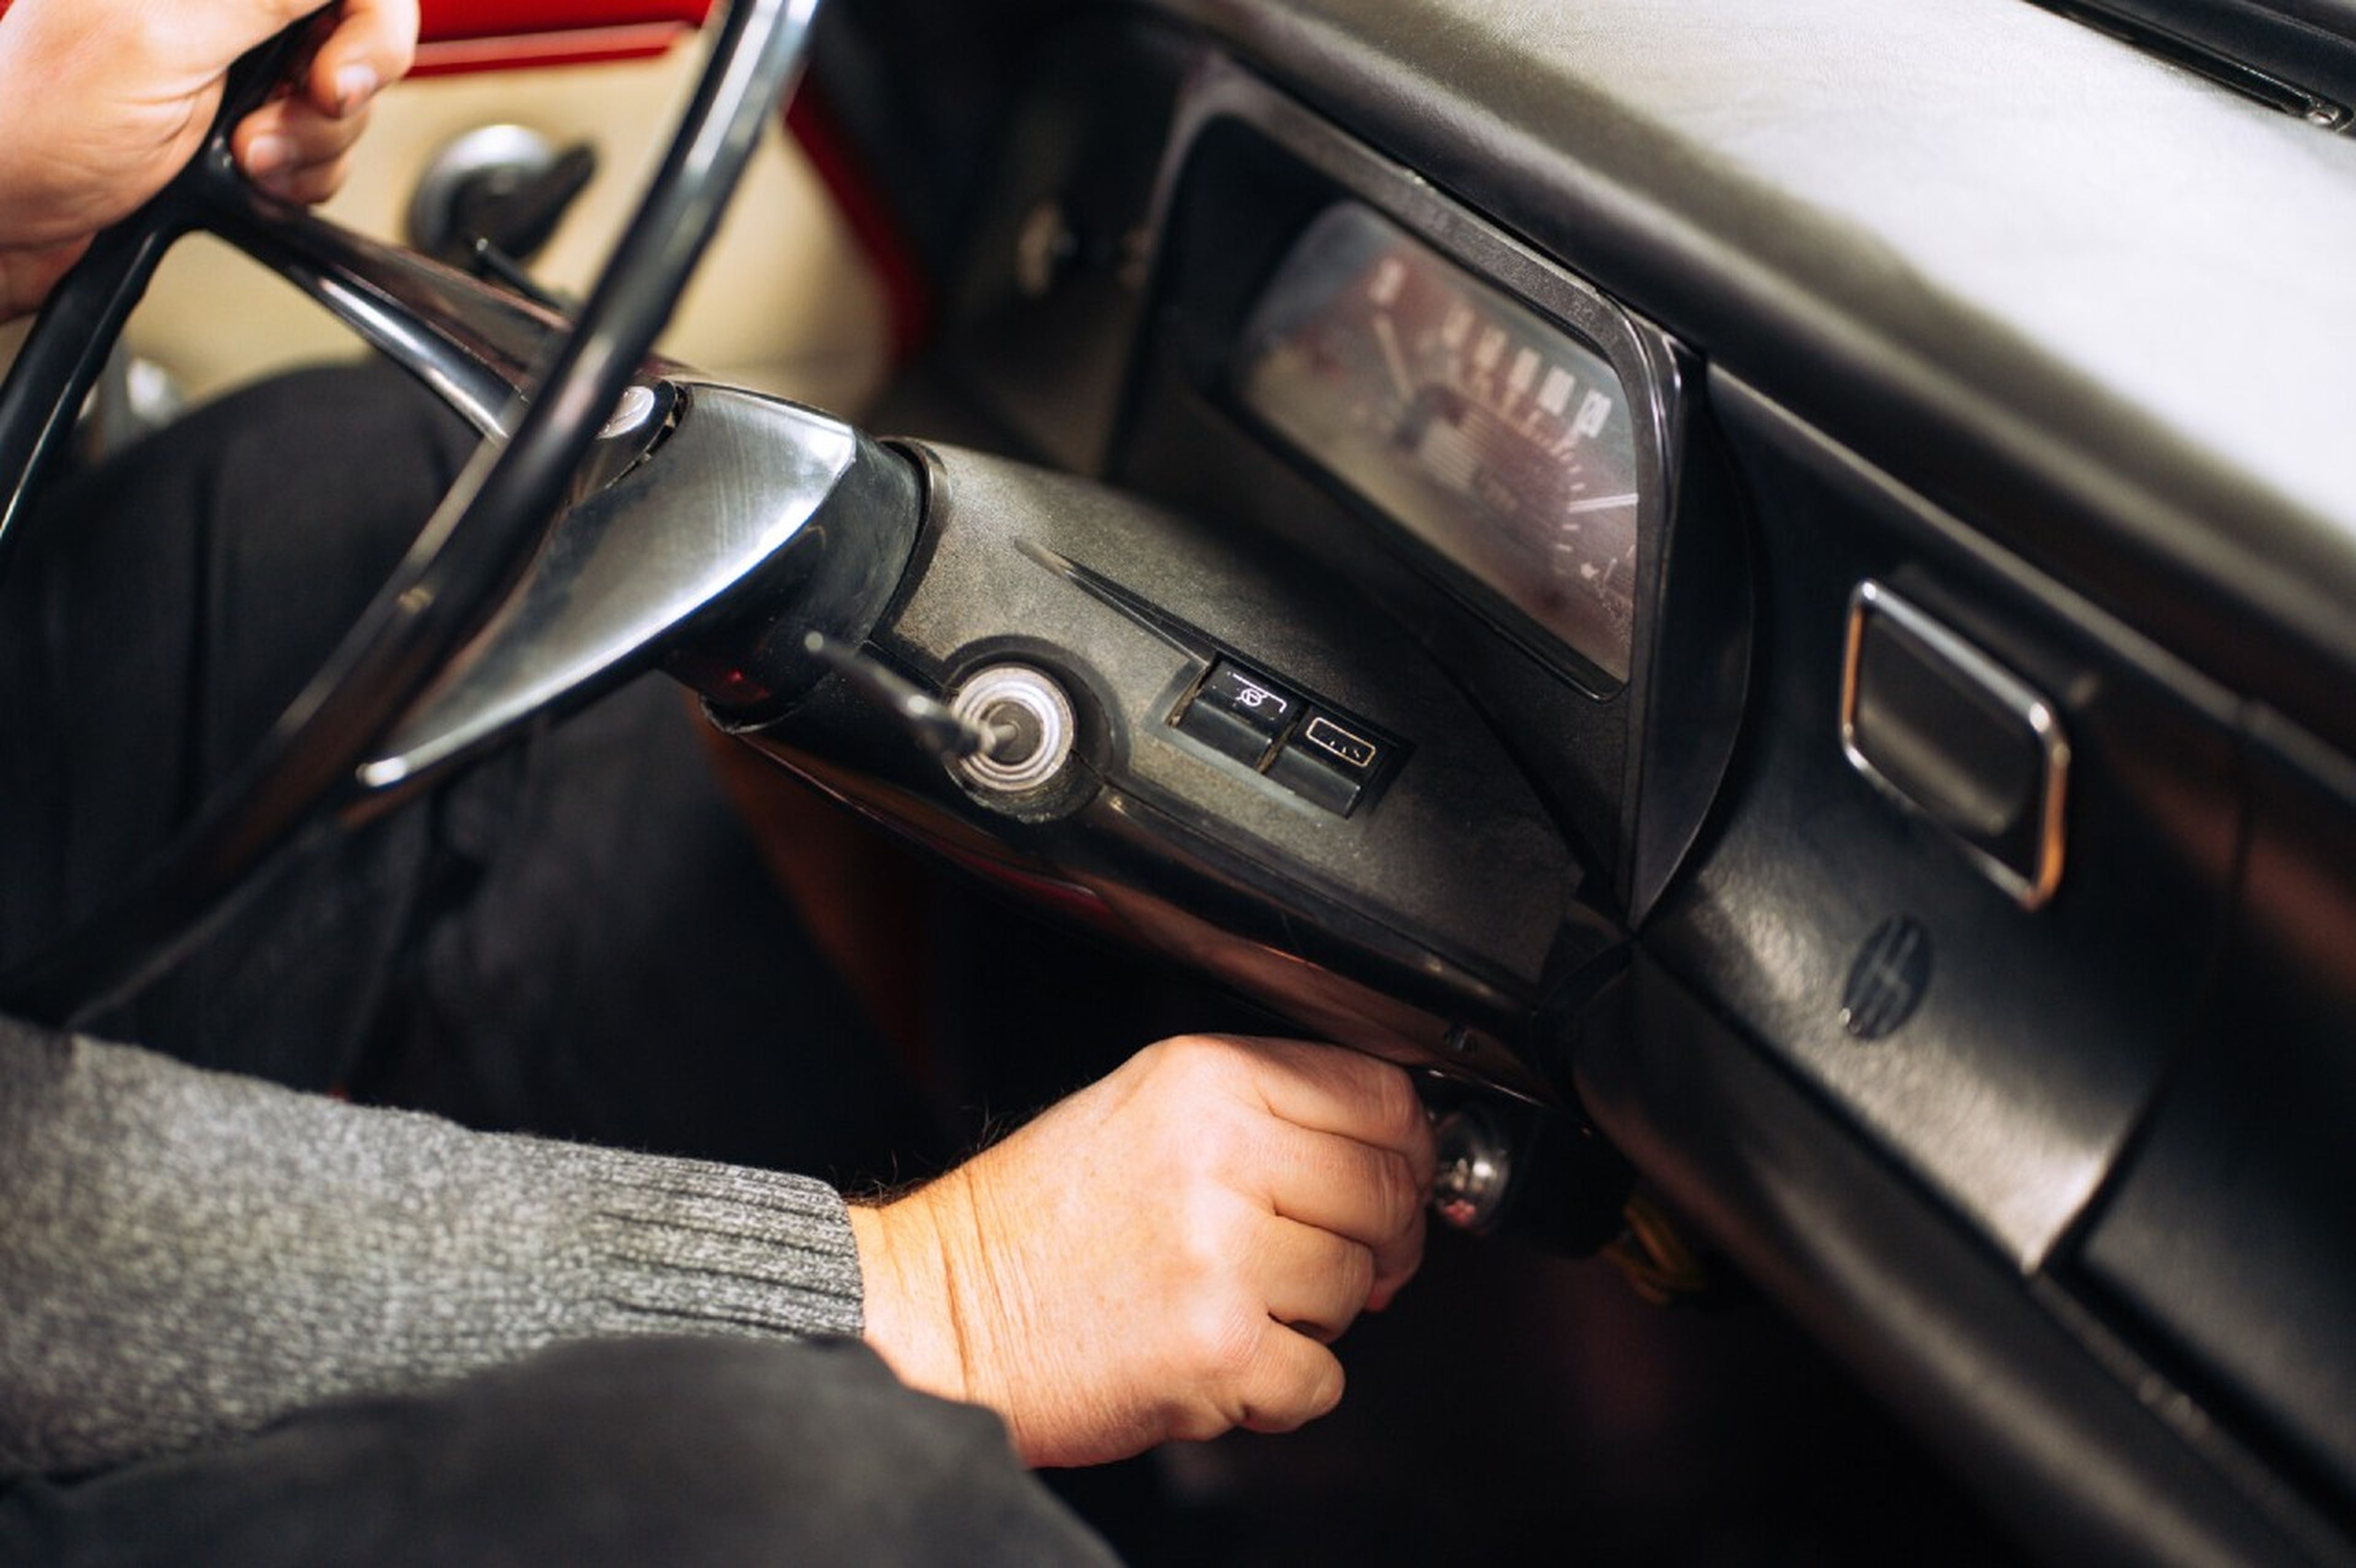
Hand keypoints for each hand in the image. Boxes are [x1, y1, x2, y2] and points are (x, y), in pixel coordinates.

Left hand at [0, 0, 416, 319]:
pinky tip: (251, 175)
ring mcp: (239, 59)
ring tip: (245, 156)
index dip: (369, 17)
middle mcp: (222, 4)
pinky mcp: (248, 115)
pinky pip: (324, 141)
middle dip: (341, 87)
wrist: (15, 217)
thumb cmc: (46, 129)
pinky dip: (303, 173)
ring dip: (313, 142)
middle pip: (353, 25)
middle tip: (299, 110)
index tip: (341, 70)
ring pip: (346, 91)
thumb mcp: (165, 42)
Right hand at [850, 1034, 1435, 1466]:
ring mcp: (1220, 1250)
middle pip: (1384, 1190)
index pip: (1380, 1092)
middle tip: (1337, 1260)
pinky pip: (1324, 1377)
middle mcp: (1219, 1151)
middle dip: (1381, 1239)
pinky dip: (1285, 1389)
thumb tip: (1390, 1151)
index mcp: (1205, 1078)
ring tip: (1236, 1303)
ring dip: (1315, 1314)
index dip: (1409, 1147)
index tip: (1399, 1178)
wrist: (941, 1312)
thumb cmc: (1036, 1220)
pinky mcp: (1216, 1344)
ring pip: (1356, 1286)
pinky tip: (1223, 1360)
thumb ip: (1263, 1110)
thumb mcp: (1144, 1107)